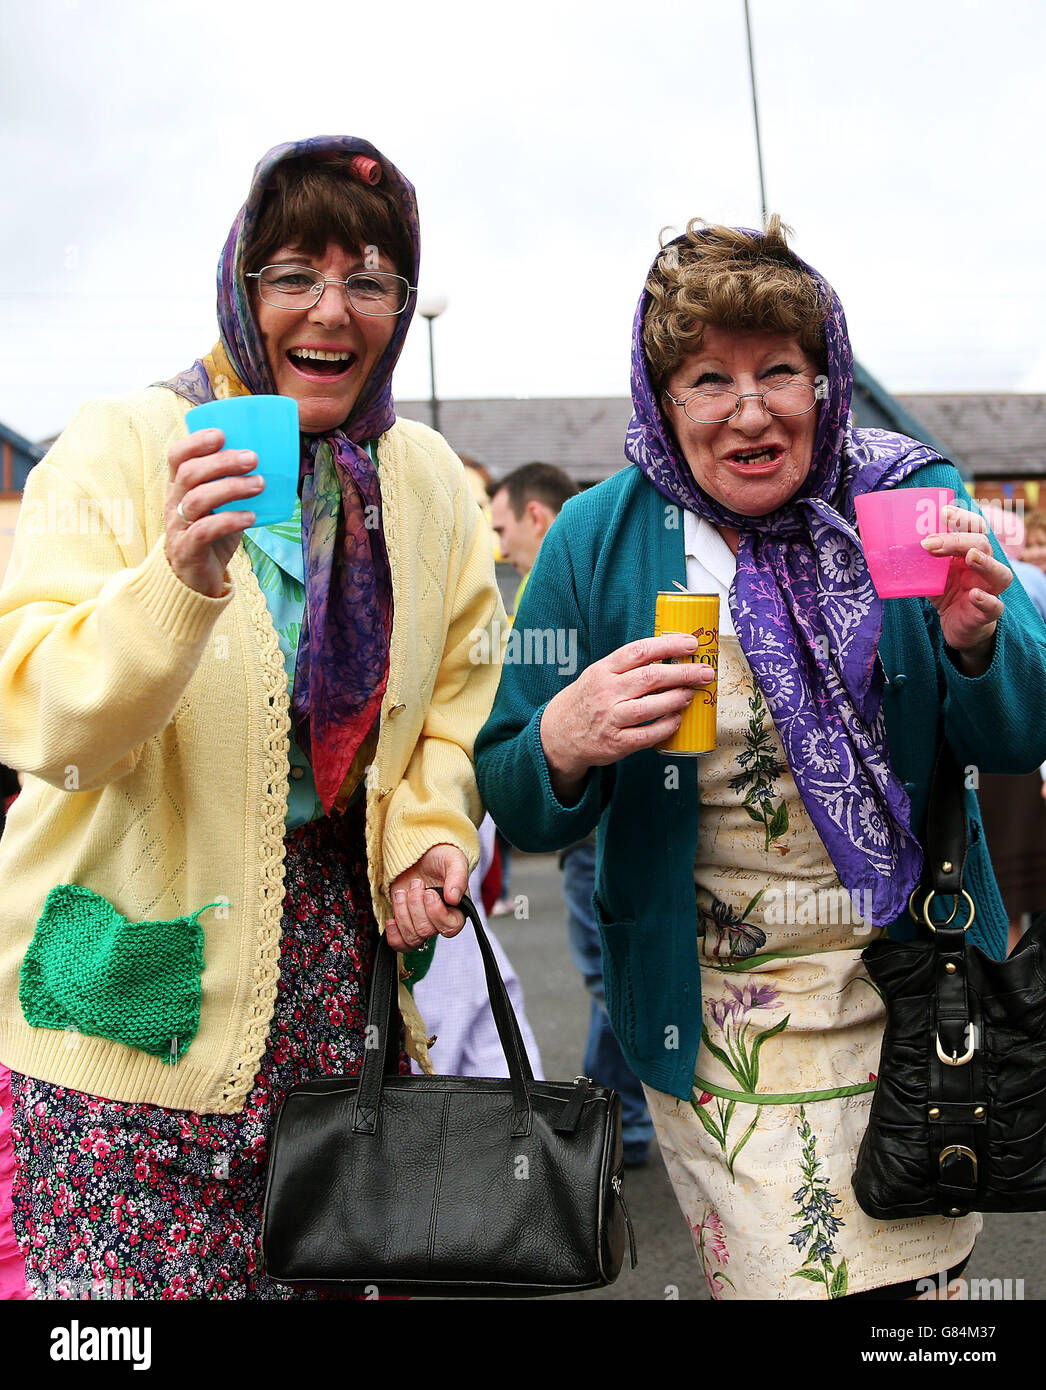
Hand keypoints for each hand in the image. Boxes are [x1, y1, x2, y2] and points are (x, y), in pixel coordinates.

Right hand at [165, 428, 265, 596]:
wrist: (195, 581)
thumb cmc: (212, 535)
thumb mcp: (220, 505)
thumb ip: (234, 484)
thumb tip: (273, 460)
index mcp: (179, 487)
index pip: (177, 456)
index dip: (195, 442)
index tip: (222, 434)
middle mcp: (173, 503)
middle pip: (189, 473)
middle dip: (222, 462)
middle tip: (253, 458)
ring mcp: (178, 527)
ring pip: (197, 499)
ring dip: (231, 488)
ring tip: (259, 484)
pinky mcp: (188, 550)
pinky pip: (205, 530)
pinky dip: (230, 520)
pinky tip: (251, 516)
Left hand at [385, 843, 468, 951]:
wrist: (420, 855)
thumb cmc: (440, 857)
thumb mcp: (453, 860)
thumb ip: (458, 877)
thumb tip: (454, 898)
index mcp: (457, 910)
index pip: (451, 927)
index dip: (436, 913)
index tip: (429, 893)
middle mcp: (440, 921)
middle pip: (426, 931)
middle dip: (415, 905)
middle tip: (416, 884)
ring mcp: (422, 923)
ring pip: (412, 937)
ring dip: (402, 913)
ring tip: (403, 893)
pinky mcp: (406, 924)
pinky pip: (401, 944)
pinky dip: (393, 934)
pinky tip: (392, 919)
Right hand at [539, 632, 715, 799]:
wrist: (558, 734)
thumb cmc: (587, 700)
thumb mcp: (598, 674)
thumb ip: (628, 666)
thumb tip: (671, 655)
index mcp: (603, 670)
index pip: (639, 651)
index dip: (668, 645)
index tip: (691, 643)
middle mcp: (606, 692)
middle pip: (649, 678)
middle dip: (682, 673)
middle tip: (704, 672)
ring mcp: (610, 719)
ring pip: (649, 707)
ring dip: (675, 699)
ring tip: (691, 694)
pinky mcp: (616, 743)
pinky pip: (646, 735)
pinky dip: (665, 727)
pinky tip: (677, 719)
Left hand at [921, 504, 1012, 670]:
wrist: (957, 627)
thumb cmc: (946, 593)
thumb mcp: (930, 573)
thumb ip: (917, 559)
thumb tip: (880, 542)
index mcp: (968, 552)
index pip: (974, 528)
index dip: (962, 517)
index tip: (943, 511)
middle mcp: (984, 568)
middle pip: (982, 545)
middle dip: (957, 540)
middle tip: (930, 543)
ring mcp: (989, 590)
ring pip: (1000, 573)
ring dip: (986, 563)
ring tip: (970, 556)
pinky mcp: (987, 614)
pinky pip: (994, 606)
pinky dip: (986, 600)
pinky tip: (974, 595)